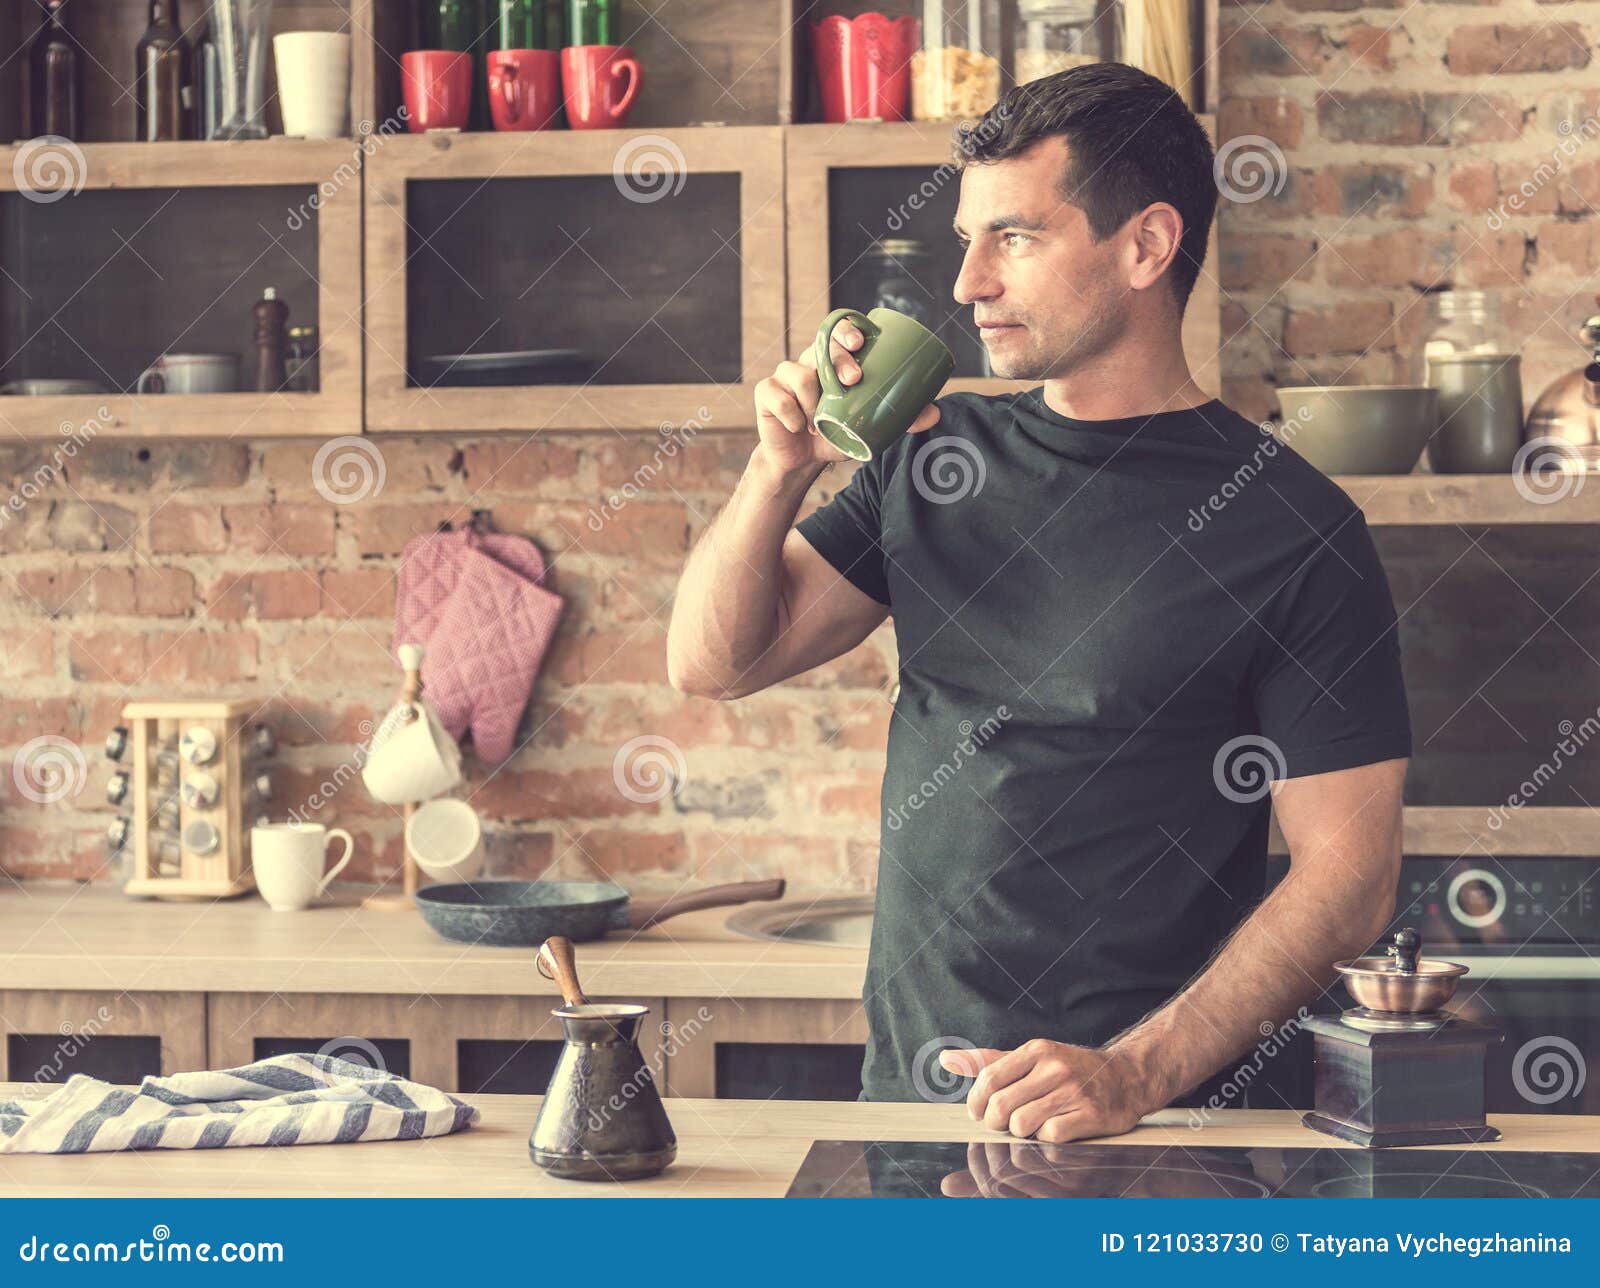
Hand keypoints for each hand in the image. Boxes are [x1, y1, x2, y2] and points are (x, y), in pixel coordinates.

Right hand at [753, 316, 940, 473]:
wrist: (802, 461)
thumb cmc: (837, 435)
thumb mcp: (870, 427)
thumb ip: (901, 418)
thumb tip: (934, 413)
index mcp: (833, 361)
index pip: (837, 331)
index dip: (846, 328)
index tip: (861, 341)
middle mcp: (808, 362)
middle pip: (819, 345)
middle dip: (837, 359)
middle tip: (853, 380)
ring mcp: (785, 376)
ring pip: (797, 374)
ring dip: (812, 399)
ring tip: (818, 422)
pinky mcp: (766, 394)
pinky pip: (777, 397)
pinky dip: (790, 414)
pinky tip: (799, 426)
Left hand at [938, 1039, 1163, 1142]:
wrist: (1125, 1078)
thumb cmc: (1069, 1071)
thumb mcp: (1029, 1059)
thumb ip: (988, 1062)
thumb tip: (946, 1058)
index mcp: (1036, 1051)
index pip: (989, 1079)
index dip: (976, 1103)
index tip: (978, 1114)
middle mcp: (1054, 1067)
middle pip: (1001, 1106)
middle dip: (995, 1123)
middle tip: (1002, 1125)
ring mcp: (1074, 1090)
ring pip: (1022, 1124)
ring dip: (1021, 1132)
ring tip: (1030, 1126)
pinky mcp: (1091, 1114)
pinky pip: (1050, 1136)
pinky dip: (1046, 1138)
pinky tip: (1055, 1130)